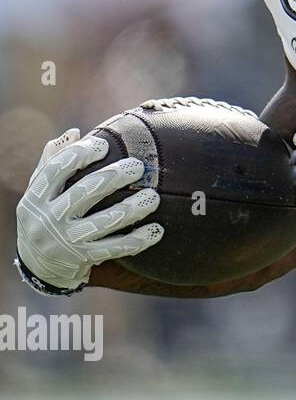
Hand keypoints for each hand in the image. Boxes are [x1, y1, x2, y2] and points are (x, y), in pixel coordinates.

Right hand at [15, 129, 163, 294]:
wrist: (38, 265)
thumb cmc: (44, 216)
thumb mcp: (38, 192)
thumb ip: (52, 162)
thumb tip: (74, 134)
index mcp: (35, 198)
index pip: (56, 170)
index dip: (80, 154)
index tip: (104, 144)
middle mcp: (48, 219)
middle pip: (85, 192)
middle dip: (114, 177)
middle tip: (138, 166)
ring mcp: (67, 241)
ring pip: (106, 221)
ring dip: (133, 208)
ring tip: (153, 197)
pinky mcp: (84, 258)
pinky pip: (116, 248)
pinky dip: (138, 240)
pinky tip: (156, 230)